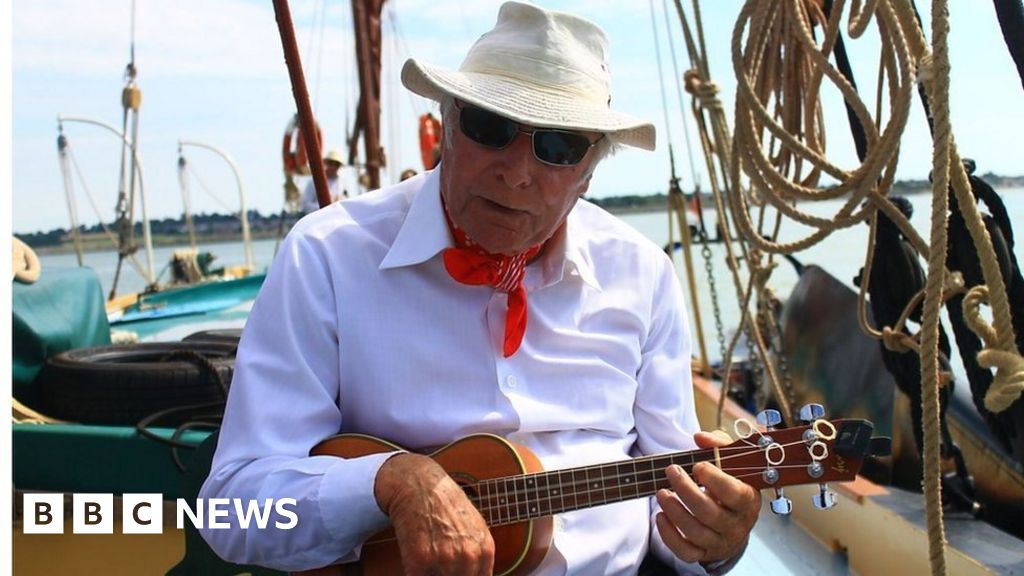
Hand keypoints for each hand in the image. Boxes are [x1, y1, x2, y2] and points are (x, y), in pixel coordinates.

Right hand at [374, 453, 494, 575]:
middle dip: (446, 574)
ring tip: (427, 561)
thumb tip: (474, 574)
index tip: (455, 572)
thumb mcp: (475, 526)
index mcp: (485, 550)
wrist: (419, 486)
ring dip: (431, 573)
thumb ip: (478, 555)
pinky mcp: (420, 560)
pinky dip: (414, 572)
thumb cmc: (445, 504)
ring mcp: (445, 559)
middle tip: (438, 565)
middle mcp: (468, 557)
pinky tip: (415, 560)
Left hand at [655, 430, 760, 566]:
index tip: (697, 466)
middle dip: (685, 490)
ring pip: (695, 532)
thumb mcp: (733, 463)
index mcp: (748, 500)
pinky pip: (685, 552)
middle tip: (671, 471)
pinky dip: (668, 536)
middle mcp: (736, 525)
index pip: (734, 494)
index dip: (714, 479)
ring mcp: (720, 542)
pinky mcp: (704, 553)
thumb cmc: (733, 485)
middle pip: (709, 513)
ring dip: (674, 510)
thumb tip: (699, 437)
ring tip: (661, 492)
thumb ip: (718, 445)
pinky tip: (660, 516)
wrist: (737, 520)